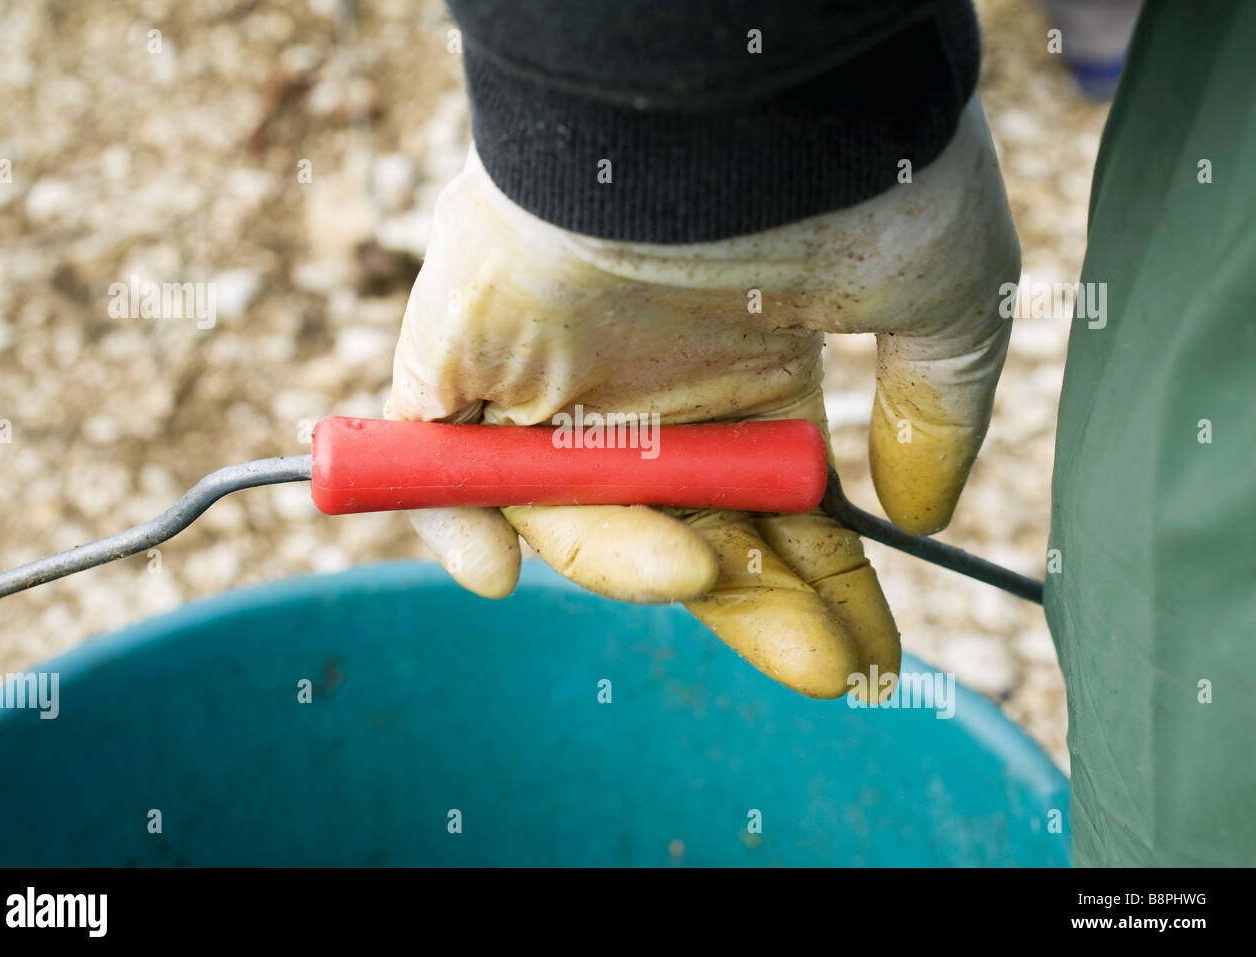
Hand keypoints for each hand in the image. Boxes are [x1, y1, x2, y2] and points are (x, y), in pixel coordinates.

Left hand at [386, 95, 1019, 698]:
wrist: (724, 87)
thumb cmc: (845, 167)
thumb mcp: (941, 298)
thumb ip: (933, 412)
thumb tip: (917, 516)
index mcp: (747, 373)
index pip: (778, 513)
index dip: (823, 588)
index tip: (868, 658)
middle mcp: (652, 385)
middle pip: (687, 533)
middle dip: (752, 608)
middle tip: (821, 667)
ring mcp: (558, 370)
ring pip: (574, 516)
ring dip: (629, 567)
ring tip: (700, 573)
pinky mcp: (465, 344)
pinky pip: (433, 455)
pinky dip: (450, 517)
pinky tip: (494, 574)